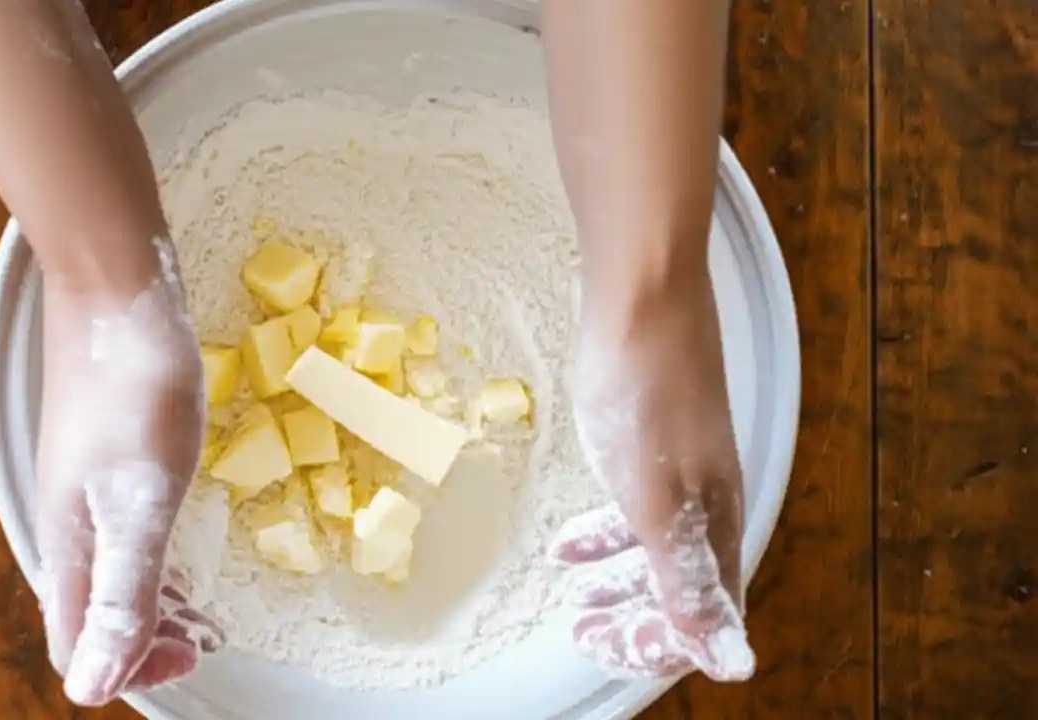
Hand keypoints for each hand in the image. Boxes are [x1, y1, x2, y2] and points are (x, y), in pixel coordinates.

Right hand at [33, 247, 221, 705]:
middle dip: (150, 642)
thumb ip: (122, 594)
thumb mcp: (139, 504)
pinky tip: (183, 553)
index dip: (133, 666)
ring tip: (206, 614)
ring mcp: (84, 494)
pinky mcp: (106, 463)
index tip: (196, 647)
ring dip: (157, 608)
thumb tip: (92, 688)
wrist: (117, 294)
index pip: (80, 647)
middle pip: (94, 619)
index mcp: (70, 550)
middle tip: (209, 634)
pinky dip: (156, 565)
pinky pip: (123, 538)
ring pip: (111, 579)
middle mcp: (69, 531)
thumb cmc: (133, 394)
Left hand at [552, 267, 753, 681]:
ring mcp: (684, 470)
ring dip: (617, 579)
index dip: (656, 644)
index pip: (704, 618)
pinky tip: (571, 539)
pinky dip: (608, 534)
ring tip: (573, 591)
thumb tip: (733, 665)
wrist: (644, 297)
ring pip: (657, 550)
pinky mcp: (657, 441)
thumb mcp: (660, 501)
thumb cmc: (649, 394)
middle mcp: (711, 505)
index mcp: (718, 528)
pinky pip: (637, 509)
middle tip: (582, 626)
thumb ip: (690, 583)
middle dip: (633, 617)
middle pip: (682, 589)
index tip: (602, 645)